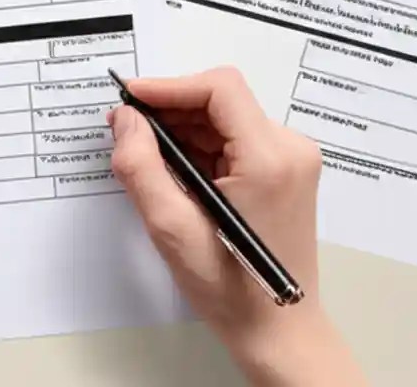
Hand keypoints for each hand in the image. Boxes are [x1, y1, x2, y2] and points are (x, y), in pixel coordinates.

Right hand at [109, 68, 363, 385]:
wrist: (277, 330)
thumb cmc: (230, 289)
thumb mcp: (171, 228)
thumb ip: (141, 166)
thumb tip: (125, 121)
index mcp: (269, 158)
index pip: (219, 89)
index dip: (170, 86)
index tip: (131, 99)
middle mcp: (289, 150)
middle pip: (222, 101)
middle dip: (170, 110)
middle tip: (125, 131)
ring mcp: (291, 161)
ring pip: (226, 120)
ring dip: (183, 130)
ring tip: (145, 156)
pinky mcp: (284, 173)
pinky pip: (235, 141)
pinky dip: (201, 148)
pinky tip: (175, 171)